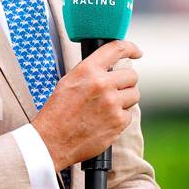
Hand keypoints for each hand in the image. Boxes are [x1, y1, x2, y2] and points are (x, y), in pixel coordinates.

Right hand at [31, 40, 141, 170]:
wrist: (52, 141)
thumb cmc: (57, 112)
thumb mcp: (68, 82)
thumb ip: (91, 72)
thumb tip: (111, 68)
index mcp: (87, 70)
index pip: (116, 49)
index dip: (131, 48)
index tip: (136, 52)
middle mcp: (102, 84)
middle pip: (131, 75)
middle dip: (125, 82)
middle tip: (114, 91)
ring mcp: (112, 103)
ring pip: (134, 95)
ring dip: (125, 100)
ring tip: (107, 107)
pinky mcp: (118, 122)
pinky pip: (129, 115)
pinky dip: (119, 118)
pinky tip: (104, 121)